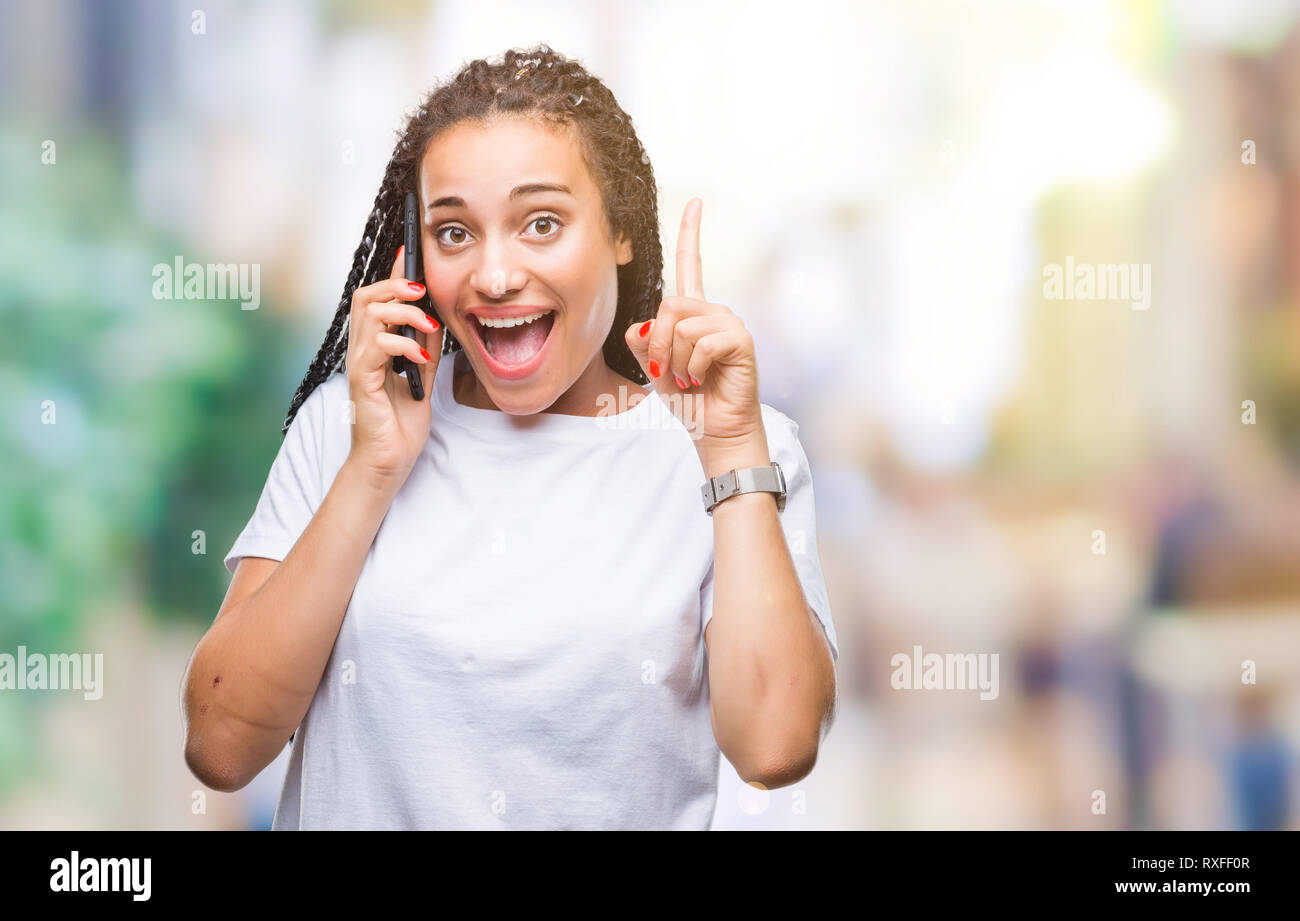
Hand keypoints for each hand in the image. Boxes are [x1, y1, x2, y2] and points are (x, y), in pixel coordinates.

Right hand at [344, 244, 441, 488]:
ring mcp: (360, 364)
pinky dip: (403, 345)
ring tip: (427, 326)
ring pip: (369, 313)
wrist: (389, 462)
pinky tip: (420, 360)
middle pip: (365, 296)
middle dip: (395, 285)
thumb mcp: (421, 377)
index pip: (377, 298)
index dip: (393, 274)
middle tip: (422, 291)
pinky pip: (377, 346)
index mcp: (374, 347)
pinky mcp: (362, 381)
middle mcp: (362, 350)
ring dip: (403, 312)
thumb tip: (433, 317)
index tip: (410, 253)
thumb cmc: (400, 425)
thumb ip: (423, 347)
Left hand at [624, 198, 764, 454]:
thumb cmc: (688, 399)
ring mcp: (729, 323)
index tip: (696, 201)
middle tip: (666, 371)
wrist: (714, 429)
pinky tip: (702, 379)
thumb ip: (643, 341)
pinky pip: (701, 343)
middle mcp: (713, 311)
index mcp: (693, 312)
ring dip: (676, 361)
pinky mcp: (741, 340)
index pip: (690, 265)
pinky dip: (693, 368)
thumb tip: (643, 326)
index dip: (690, 232)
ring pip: (682, 326)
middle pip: (669, 305)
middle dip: (658, 343)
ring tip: (689, 378)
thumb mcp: (654, 367)